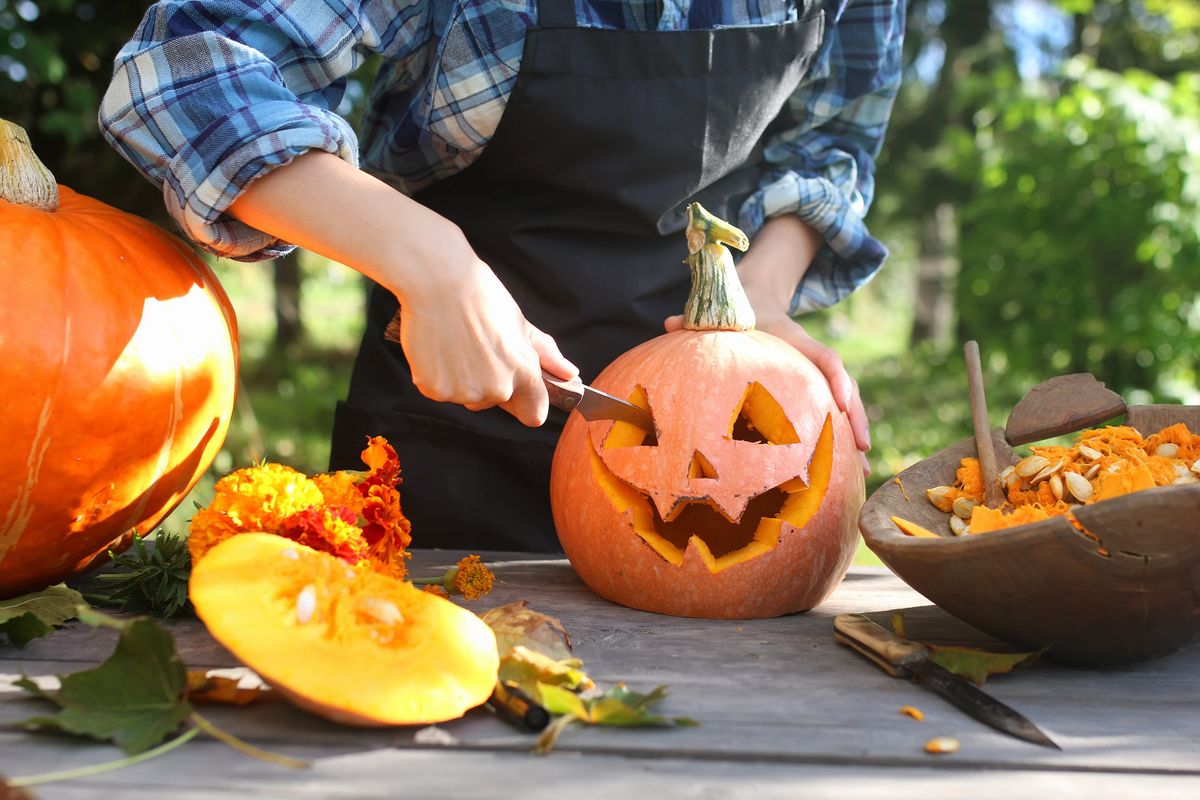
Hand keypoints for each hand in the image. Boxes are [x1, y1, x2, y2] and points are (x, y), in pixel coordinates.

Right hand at [397, 240, 577, 426]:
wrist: (438, 281)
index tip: (519, 393)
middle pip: (493, 401)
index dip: (526, 403)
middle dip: (488, 382)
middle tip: (476, 348)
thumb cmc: (481, 296)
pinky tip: (438, 348)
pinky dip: (436, 375)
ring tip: (456, 344)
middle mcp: (496, 388)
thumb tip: (569, 373)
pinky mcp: (435, 389)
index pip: (534, 414)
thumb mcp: (520, 324)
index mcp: (523, 372)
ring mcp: (464, 392)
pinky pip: (438, 390)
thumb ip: (545, 355)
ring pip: (464, 396)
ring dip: (460, 378)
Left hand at [664, 214, 869, 474]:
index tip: (841, 401)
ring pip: (844, 405)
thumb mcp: (720, 315)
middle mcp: (810, 358)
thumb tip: (668, 324)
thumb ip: (696, 320)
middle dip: (855, 417)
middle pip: (843, 387)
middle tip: (863, 449)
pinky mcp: (813, 387)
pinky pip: (832, 414)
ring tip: (862, 473)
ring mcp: (815, 374)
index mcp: (793, 340)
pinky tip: (844, 471)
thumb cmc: (737, 313)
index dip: (833, 377)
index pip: (822, 356)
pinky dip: (841, 439)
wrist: (758, 297)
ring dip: (855, 436)